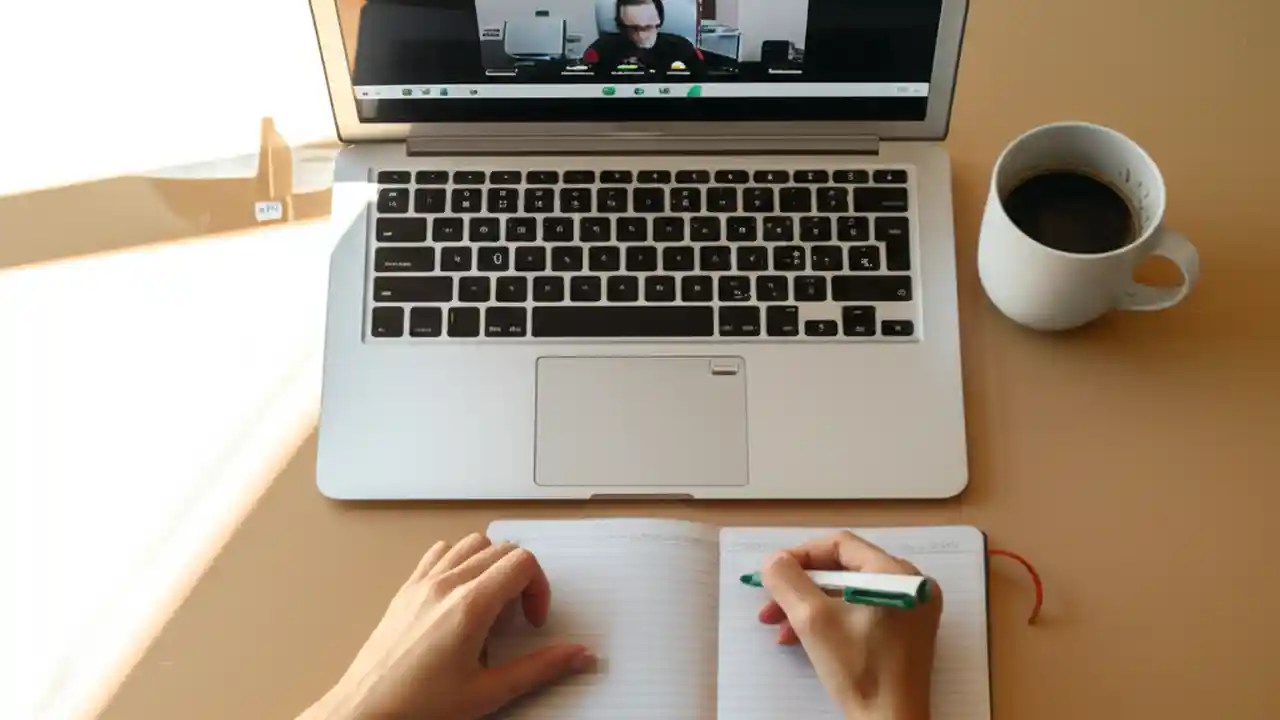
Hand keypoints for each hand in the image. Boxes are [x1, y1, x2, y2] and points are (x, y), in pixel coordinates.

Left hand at [301, 534, 593, 719]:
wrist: (366, 713)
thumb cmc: (418, 707)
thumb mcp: (488, 692)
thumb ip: (539, 669)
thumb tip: (575, 655)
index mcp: (469, 606)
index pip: (522, 562)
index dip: (539, 588)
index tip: (532, 620)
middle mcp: (445, 585)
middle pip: (501, 549)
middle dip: (521, 578)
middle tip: (517, 617)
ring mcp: (422, 583)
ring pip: (471, 544)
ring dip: (490, 564)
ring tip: (491, 603)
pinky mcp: (405, 590)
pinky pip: (439, 553)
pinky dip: (458, 562)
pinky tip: (460, 596)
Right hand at [759, 532, 941, 719]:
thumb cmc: (858, 671)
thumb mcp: (813, 620)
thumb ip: (788, 581)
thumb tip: (774, 561)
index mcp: (897, 573)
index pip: (841, 545)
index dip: (801, 556)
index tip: (773, 574)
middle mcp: (911, 584)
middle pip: (844, 569)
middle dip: (802, 587)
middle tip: (771, 605)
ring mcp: (912, 609)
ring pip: (850, 592)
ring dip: (811, 606)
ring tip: (781, 627)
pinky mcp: (907, 631)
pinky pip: (864, 610)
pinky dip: (833, 619)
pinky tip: (804, 637)